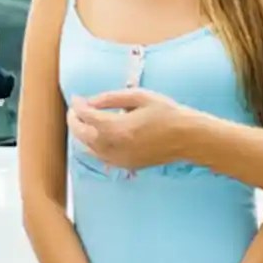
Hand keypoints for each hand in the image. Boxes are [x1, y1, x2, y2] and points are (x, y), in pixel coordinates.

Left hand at [67, 89, 191, 169]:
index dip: (78, 105)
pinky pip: (100, 156)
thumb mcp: (138, 96)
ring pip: (87, 148)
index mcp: (115, 127)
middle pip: (81, 134)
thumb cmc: (166, 113)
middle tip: (76, 109)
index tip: (77, 98)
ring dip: (82, 134)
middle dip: (74, 120)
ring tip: (85, 121)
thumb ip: (110, 98)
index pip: (85, 116)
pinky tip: (97, 136)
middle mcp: (113, 147)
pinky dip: (93, 146)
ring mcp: (118, 159)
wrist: (187, 138)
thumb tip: (89, 101)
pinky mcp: (125, 165)